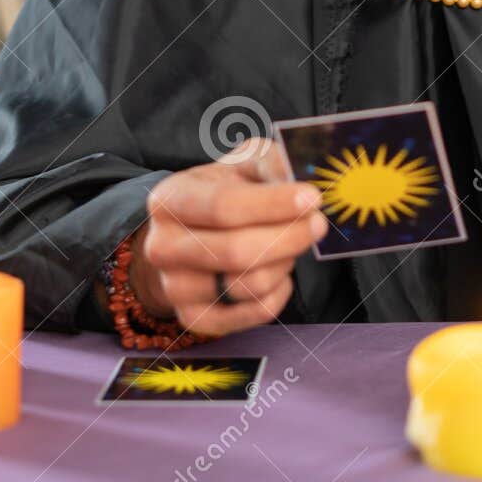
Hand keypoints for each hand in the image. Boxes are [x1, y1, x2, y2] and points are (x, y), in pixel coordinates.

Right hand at [130, 138, 327, 336]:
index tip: (312, 198)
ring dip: (284, 262)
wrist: (189, 234)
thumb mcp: (243, 163)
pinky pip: (253, 313)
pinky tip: (282, 272)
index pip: (222, 206)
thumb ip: (271, 163)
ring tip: (290, 243)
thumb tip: (299, 181)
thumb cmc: (224, 191)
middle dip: (289, 237)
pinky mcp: (195, 318)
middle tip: (318, 223)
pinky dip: (279, 293)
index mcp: (169, 199)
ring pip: (248, 285)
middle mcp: (162, 247)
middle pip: (236, 251)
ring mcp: (175, 287)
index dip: (272, 204)